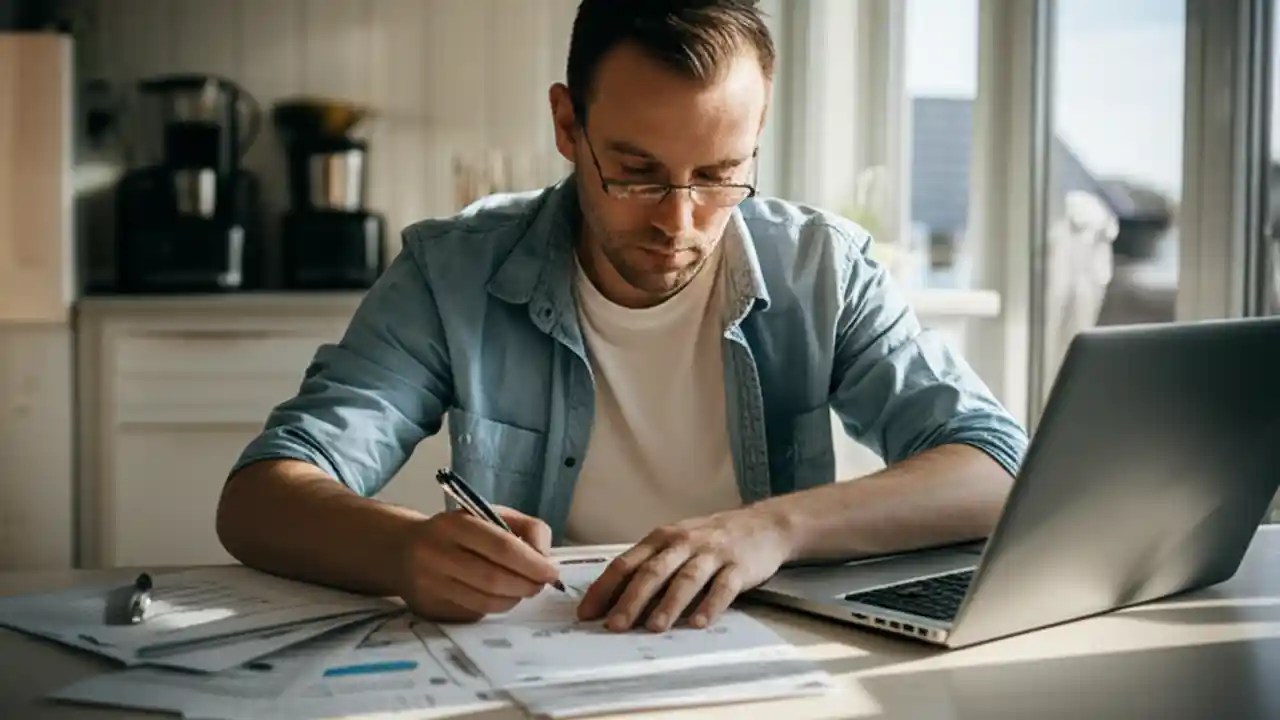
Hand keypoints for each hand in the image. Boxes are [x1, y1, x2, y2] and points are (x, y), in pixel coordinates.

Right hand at [395, 505, 559, 621]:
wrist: (400, 550)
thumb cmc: (456, 531)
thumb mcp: (489, 515)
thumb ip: (525, 528)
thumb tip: (544, 558)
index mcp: (455, 525)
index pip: (501, 547)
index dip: (531, 563)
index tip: (551, 573)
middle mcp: (437, 555)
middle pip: (494, 579)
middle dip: (526, 585)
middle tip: (540, 585)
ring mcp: (430, 585)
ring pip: (486, 602)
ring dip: (514, 599)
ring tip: (522, 590)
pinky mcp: (430, 609)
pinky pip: (473, 613)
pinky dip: (494, 607)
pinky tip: (497, 596)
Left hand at [576, 506, 793, 631]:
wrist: (763, 524)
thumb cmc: (709, 539)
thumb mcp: (676, 543)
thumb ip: (649, 566)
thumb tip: (612, 601)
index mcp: (661, 538)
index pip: (626, 563)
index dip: (605, 588)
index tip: (587, 614)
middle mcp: (683, 543)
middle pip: (653, 572)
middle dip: (631, 600)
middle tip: (615, 626)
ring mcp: (712, 553)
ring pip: (686, 578)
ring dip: (669, 604)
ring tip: (654, 628)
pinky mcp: (739, 566)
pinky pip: (723, 587)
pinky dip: (710, 605)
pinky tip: (699, 623)